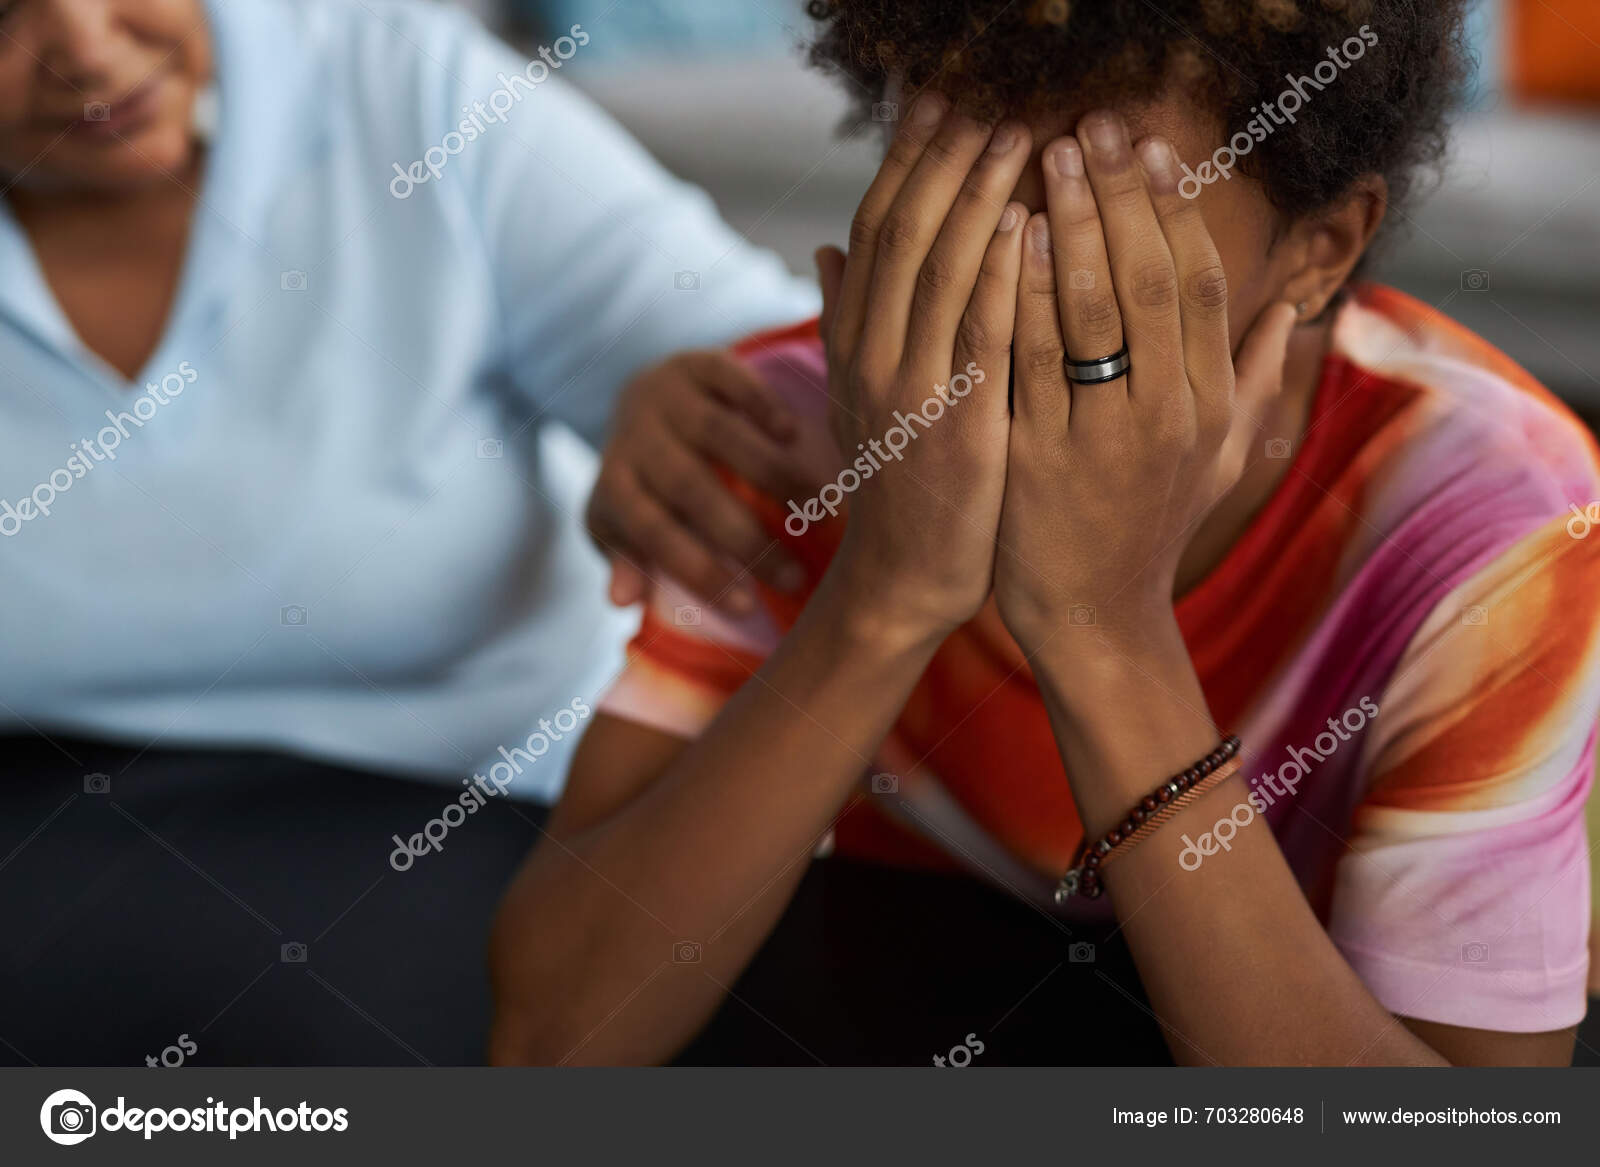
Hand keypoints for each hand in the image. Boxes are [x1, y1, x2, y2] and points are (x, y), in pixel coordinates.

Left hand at [587, 350, 820, 612]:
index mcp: (614, 485)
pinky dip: (763, 406)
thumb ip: (628, 560)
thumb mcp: (622, 526)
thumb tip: (622, 602)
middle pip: (690, 488)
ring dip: (773, 476)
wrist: (642, 398)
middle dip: (745, 539)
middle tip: (795, 579)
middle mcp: (636, 437)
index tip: (747, 609)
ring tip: (820, 514)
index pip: (652, 533)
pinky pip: (731, 379)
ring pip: (719, 435)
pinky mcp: (697, 363)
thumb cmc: (644, 483)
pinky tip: (796, 436)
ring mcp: (667, 396)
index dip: (697, 571)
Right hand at [813, 94, 1030, 641]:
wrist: (900, 579)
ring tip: (1019, 137)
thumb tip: (822, 249)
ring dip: (979, 195)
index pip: (870, 228)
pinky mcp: (959, 428)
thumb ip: (843, 320)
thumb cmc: (895, 482)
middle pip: (902, 233)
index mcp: (850, 342)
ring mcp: (911, 391)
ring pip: (939, 270)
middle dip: (945, 160)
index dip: (902, 160)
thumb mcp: (856, 397)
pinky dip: (1001, 274)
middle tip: (987, 103)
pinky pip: (981, 335)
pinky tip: (1027, 223)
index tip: (937, 103)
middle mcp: (870, 356)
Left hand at [992, 112, 1296, 653]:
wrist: (1096, 620)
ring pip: (1096, 311)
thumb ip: (1256, 379)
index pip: (1204, 282)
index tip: (1146, 150)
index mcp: (1212, 403)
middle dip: (1120, 194)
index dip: (1174, 208)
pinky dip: (1024, 294)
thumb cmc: (1150, 527)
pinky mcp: (1042, 459)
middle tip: (1089, 128)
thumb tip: (1298, 308)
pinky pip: (1034, 362)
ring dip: (1072, 224)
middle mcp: (1171, 415)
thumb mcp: (1221, 458)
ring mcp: (1108, 438)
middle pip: (1154, 279)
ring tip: (1047, 158)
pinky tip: (1009, 239)